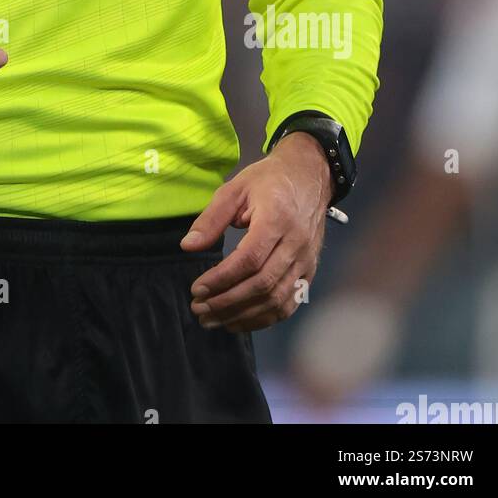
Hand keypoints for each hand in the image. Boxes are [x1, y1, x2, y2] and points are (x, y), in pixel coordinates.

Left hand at [179, 131, 331, 332]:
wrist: (309, 176)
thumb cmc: (268, 180)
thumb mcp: (235, 189)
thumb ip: (211, 218)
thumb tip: (187, 246)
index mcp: (276, 219)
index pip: (249, 260)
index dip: (221, 279)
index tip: (197, 289)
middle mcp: (296, 244)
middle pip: (262, 285)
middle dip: (227, 302)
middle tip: (199, 308)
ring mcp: (306, 260)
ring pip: (276, 300)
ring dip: (243, 316)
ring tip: (213, 319)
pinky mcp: (310, 271)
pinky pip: (289, 304)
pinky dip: (264, 318)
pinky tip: (240, 320)